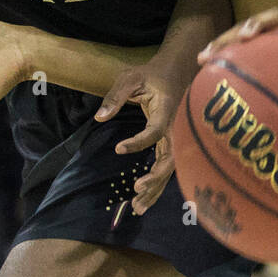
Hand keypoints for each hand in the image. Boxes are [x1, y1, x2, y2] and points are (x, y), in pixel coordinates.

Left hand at [94, 64, 181, 215]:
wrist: (178, 69)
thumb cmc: (152, 73)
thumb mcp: (131, 78)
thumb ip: (115, 96)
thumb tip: (100, 117)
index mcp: (167, 110)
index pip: (155, 131)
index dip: (139, 142)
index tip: (118, 149)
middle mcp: (177, 127)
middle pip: (170, 158)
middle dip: (155, 177)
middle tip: (136, 189)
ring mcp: (177, 137)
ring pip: (170, 168)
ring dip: (156, 189)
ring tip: (138, 207)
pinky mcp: (173, 143)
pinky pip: (168, 166)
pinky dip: (157, 184)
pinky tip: (145, 199)